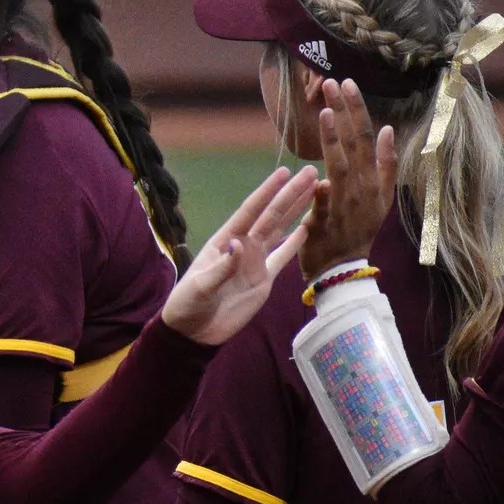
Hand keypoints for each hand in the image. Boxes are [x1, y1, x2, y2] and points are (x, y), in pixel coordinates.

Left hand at [159, 163, 319, 344]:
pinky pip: (283, 257)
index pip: (250, 211)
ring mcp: (255, 262)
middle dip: (290, 194)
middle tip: (311, 172)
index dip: (267, 192)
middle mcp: (243, 245)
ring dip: (297, 211)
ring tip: (314, 192)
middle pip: (271, 215)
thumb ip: (221, 267)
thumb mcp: (200, 286)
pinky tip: (308, 227)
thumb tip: (239, 243)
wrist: (194, 331)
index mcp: (225, 240)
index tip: (284, 173)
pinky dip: (295, 243)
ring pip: (280, 230)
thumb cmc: (188, 305)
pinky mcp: (264, 280)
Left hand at [298, 78, 396, 279]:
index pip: (365, 136)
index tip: (347, 82)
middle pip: (354, 144)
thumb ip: (385, 164)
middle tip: (332, 82)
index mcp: (372, 180)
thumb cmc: (357, 229)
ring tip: (325, 110)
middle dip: (344, 111)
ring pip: (340, 166)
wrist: (343, 269)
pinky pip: (323, 204)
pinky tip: (318, 176)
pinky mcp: (326, 223)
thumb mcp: (380, 196)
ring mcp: (345, 206)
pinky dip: (322, 191)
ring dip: (334, 138)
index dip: (357, 109)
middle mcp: (361, 189)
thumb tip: (387, 129)